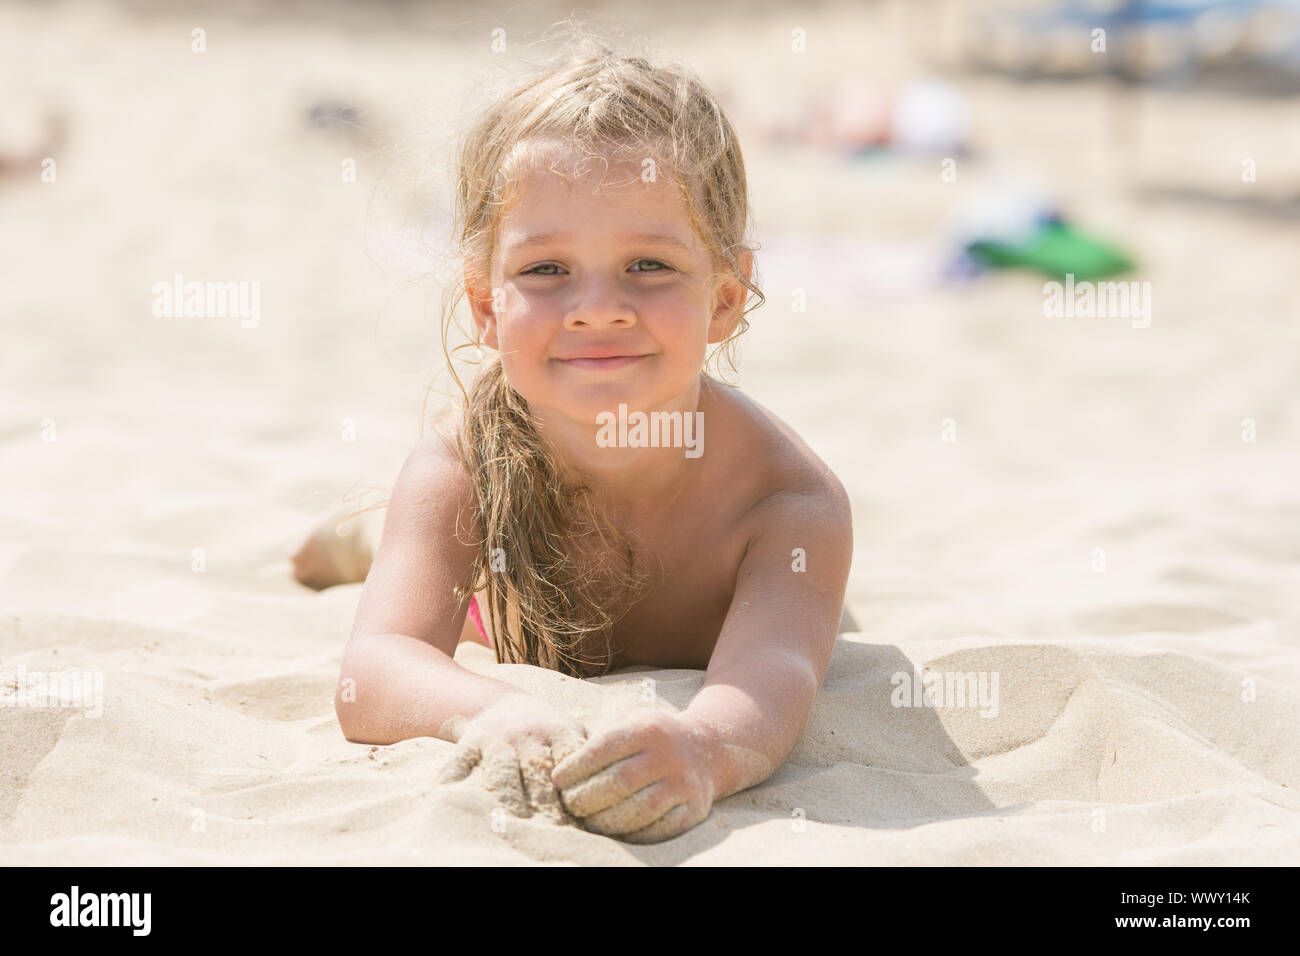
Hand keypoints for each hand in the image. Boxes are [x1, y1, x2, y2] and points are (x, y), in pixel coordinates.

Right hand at [435, 693, 587, 823]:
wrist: (504, 704)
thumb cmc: (549, 733)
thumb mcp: (573, 733)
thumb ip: (589, 758)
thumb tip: (609, 800)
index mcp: (560, 730)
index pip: (570, 760)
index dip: (573, 790)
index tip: (578, 816)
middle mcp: (528, 733)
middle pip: (537, 774)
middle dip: (545, 806)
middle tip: (551, 833)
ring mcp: (496, 738)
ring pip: (502, 775)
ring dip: (509, 802)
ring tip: (515, 828)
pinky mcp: (470, 743)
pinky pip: (459, 764)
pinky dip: (455, 783)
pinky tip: (456, 802)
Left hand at [551, 709, 715, 842]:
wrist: (708, 748)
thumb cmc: (653, 738)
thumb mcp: (632, 722)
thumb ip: (603, 739)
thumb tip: (563, 772)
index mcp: (648, 728)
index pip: (604, 748)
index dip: (576, 767)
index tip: (557, 780)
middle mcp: (669, 754)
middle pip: (619, 782)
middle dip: (586, 797)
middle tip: (570, 805)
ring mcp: (684, 782)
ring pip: (639, 810)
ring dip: (606, 821)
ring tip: (588, 821)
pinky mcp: (695, 808)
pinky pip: (660, 829)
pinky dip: (634, 834)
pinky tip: (617, 831)